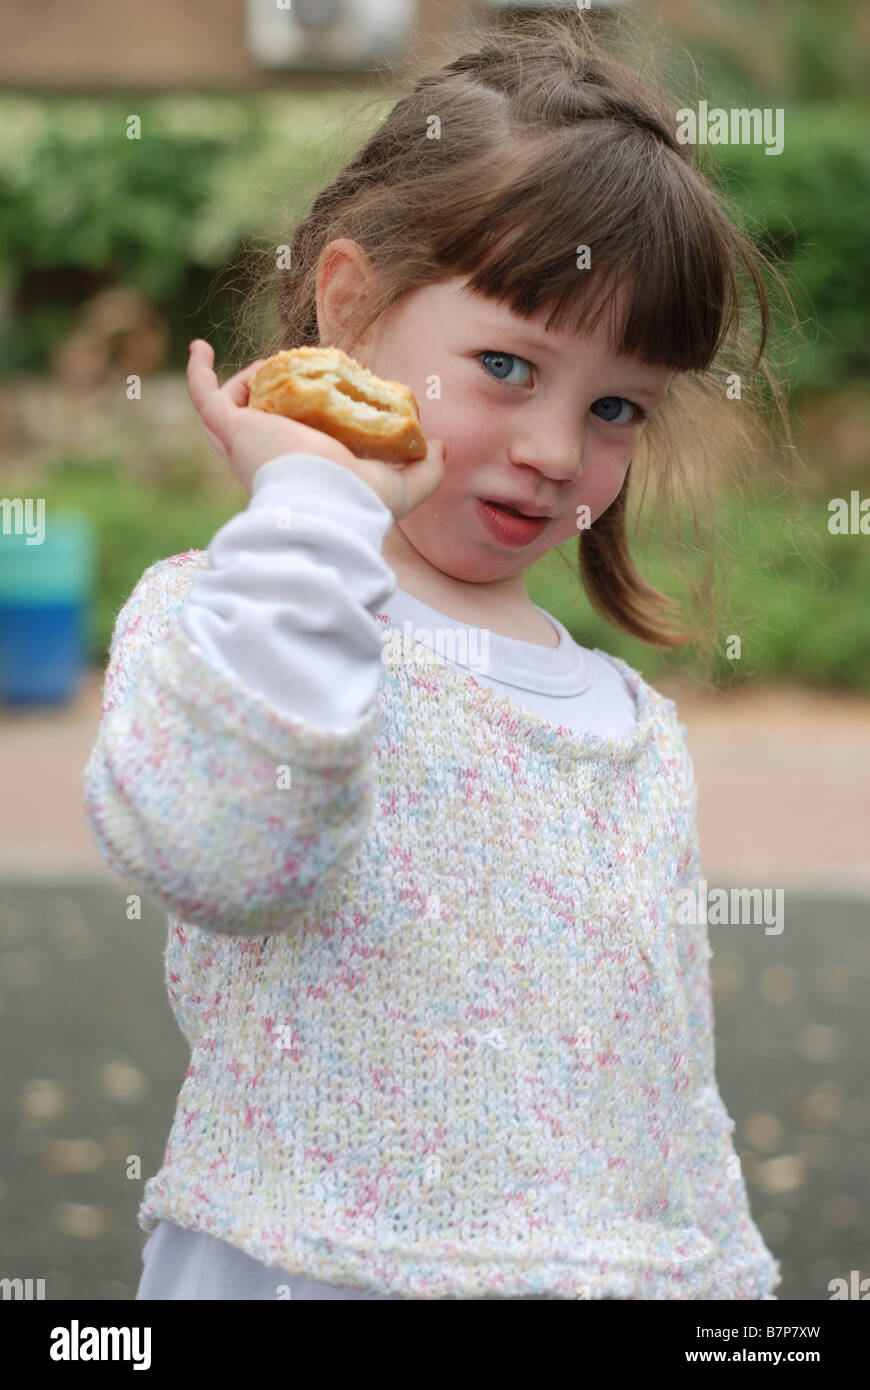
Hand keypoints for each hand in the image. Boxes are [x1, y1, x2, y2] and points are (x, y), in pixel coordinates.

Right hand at [186, 339, 444, 518]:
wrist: (331, 504)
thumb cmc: (361, 502)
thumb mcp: (406, 484)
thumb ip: (428, 468)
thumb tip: (441, 444)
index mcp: (304, 471)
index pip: (295, 444)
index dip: (302, 420)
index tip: (322, 397)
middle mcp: (270, 459)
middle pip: (258, 424)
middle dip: (269, 399)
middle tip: (288, 380)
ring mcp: (248, 442)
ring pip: (233, 407)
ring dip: (247, 383)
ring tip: (270, 366)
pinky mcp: (234, 427)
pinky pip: (205, 396)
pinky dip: (199, 372)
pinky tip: (200, 346)